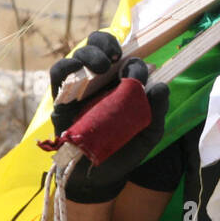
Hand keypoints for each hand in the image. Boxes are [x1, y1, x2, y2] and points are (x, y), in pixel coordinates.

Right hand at [48, 32, 168, 203]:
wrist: (100, 177)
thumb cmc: (125, 151)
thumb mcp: (149, 132)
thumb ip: (158, 109)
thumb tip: (160, 86)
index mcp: (122, 84)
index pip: (123, 56)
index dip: (130, 56)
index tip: (137, 69)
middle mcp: (100, 81)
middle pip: (98, 46)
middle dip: (105, 43)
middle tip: (116, 56)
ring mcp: (80, 89)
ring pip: (78, 56)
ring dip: (90, 53)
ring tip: (102, 65)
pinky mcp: (61, 100)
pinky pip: (59, 75)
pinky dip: (66, 66)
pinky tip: (77, 69)